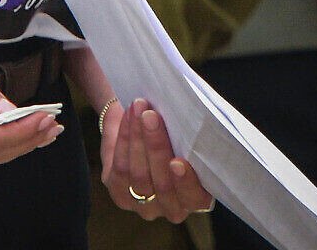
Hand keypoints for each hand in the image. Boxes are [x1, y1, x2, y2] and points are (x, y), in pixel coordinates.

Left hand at [100, 98, 213, 221]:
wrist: (142, 125)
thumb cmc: (173, 131)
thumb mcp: (184, 134)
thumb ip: (187, 136)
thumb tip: (186, 118)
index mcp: (197, 198)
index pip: (195, 197)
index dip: (186, 182)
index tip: (178, 161)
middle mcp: (172, 208)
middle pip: (162, 185)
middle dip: (156, 147)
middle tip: (151, 116)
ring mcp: (144, 205)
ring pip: (139, 175)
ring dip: (137, 137)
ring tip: (138, 108)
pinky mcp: (119, 194)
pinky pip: (120, 168)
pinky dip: (124, 137)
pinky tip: (128, 116)